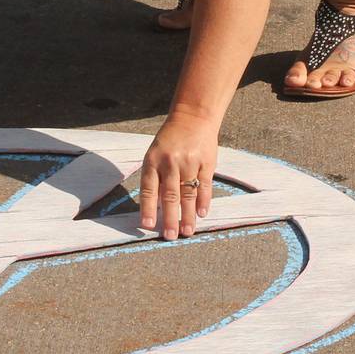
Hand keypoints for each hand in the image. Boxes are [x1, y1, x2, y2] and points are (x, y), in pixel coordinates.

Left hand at [139, 112, 217, 239]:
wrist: (193, 117)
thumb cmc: (170, 140)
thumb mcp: (156, 155)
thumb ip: (156, 179)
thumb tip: (158, 208)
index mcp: (153, 161)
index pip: (149, 189)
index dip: (148, 208)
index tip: (147, 226)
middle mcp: (170, 163)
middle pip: (170, 195)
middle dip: (170, 218)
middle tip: (170, 236)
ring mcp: (190, 162)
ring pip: (188, 194)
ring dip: (188, 215)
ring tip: (187, 232)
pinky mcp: (207, 162)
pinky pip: (204, 185)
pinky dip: (203, 201)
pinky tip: (202, 214)